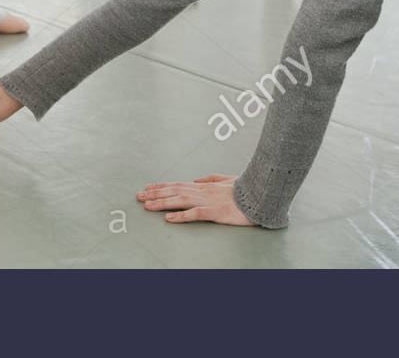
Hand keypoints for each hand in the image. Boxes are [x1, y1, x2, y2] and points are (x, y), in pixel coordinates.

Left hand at [136, 173, 255, 224]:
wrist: (261, 194)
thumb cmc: (245, 189)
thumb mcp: (227, 180)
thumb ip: (211, 178)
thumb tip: (197, 179)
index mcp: (204, 185)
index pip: (178, 184)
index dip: (161, 186)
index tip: (147, 187)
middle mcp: (202, 191)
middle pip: (174, 191)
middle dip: (155, 194)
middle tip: (138, 196)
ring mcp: (208, 201)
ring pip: (179, 201)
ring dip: (162, 203)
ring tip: (147, 205)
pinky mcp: (215, 212)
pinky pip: (195, 214)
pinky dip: (181, 216)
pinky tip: (169, 219)